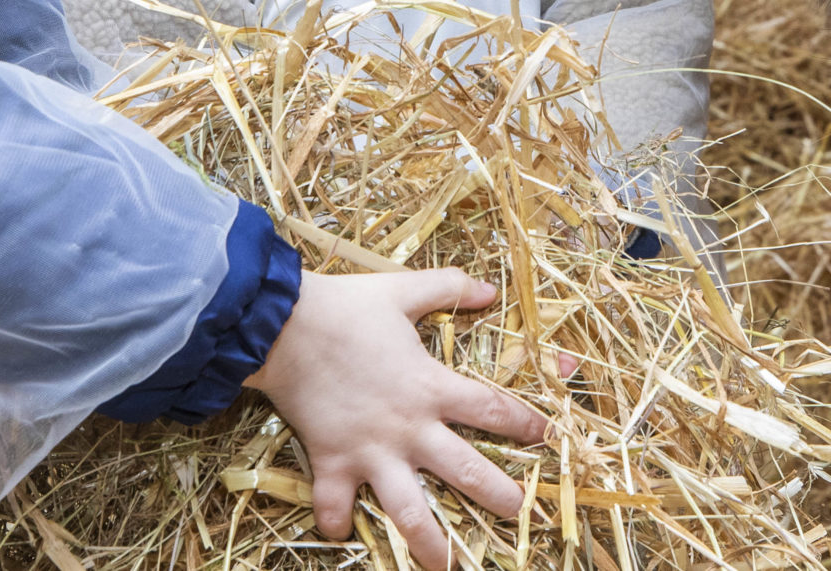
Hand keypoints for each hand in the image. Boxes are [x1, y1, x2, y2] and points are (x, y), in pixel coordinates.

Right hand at [244, 269, 546, 569]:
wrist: (284, 325)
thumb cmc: (347, 308)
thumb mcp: (402, 290)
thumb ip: (447, 288)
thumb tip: (488, 288)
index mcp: (431, 386)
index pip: (493, 409)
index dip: (525, 424)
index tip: (546, 437)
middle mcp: (409, 427)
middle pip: (466, 470)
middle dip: (497, 496)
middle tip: (518, 513)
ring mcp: (371, 451)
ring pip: (409, 509)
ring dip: (428, 543)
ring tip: (445, 566)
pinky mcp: (332, 462)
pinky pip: (334, 504)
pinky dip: (336, 522)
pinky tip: (341, 534)